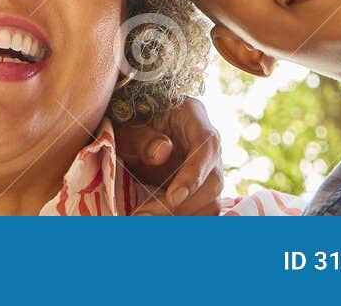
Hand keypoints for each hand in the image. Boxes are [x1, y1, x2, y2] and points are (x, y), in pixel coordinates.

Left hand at [115, 96, 224, 215]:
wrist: (130, 132)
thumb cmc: (128, 124)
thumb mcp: (127, 127)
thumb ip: (141, 138)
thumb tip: (163, 152)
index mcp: (193, 116)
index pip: (207, 145)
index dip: (195, 174)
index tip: (173, 198)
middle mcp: (208, 144)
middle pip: (213, 181)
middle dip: (182, 206)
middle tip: (144, 216)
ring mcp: (208, 168)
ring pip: (211, 201)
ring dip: (182, 218)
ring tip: (145, 222)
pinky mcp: (201, 189)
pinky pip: (203, 211)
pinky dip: (183, 222)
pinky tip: (158, 225)